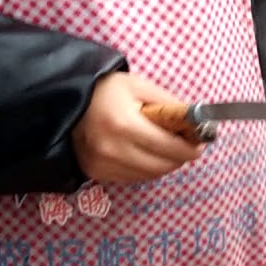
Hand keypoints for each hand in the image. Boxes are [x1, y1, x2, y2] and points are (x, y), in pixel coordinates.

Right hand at [72, 72, 204, 184]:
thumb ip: (168, 103)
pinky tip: (147, 155)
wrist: (65, 101)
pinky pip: (133, 178)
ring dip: (164, 165)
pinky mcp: (96, 173)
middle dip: (180, 158)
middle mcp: (112, 149)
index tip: (200, 144)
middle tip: (187, 147)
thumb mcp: (139, 86)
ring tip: (168, 150)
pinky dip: (146, 170)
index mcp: (124, 125)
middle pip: (161, 166)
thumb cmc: (106, 90)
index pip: (169, 147)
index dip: (189, 148)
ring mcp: (102, 164)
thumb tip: (195, 121)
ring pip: (149, 175)